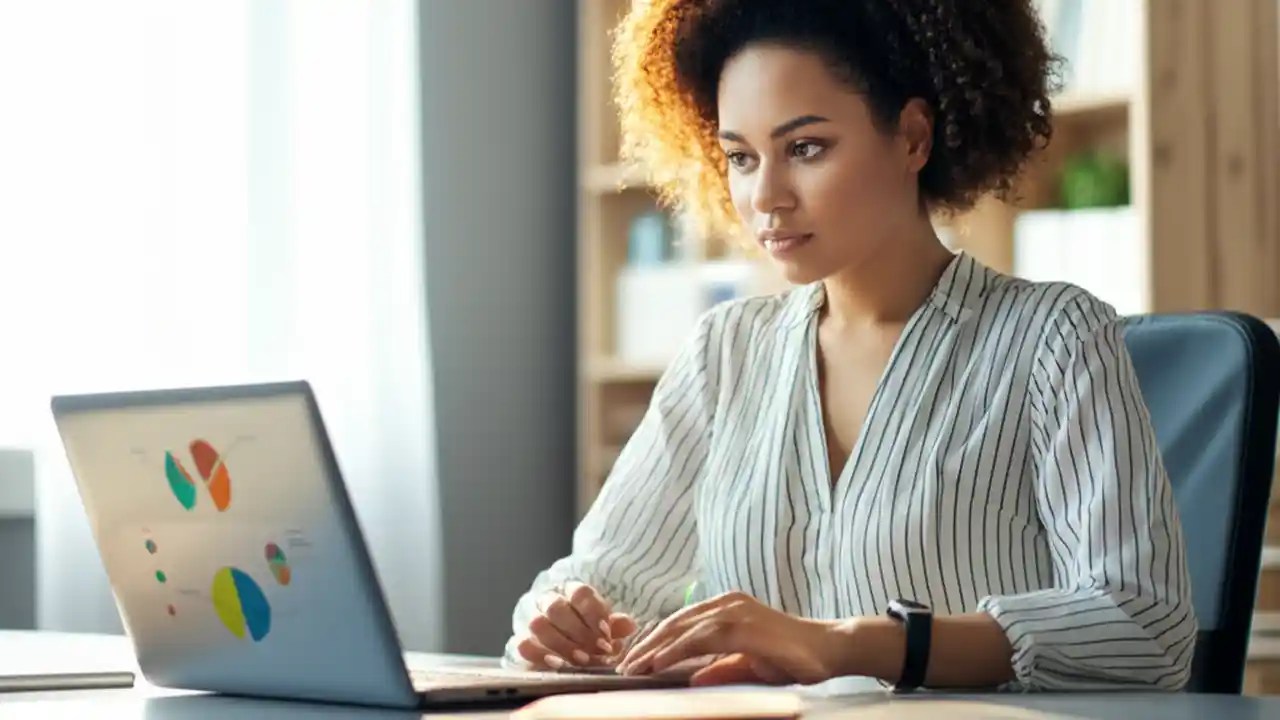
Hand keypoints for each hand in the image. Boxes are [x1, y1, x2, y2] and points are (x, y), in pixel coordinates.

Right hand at [516, 582, 637, 669]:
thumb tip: (629, 626)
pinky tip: (558, 664)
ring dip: (562, 644)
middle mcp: (546, 601)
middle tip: (597, 650)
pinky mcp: (519, 640)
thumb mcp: (602, 628)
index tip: (607, 634)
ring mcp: (529, 619)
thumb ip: (614, 626)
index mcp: (569, 591)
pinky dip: (541, 655)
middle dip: (579, 631)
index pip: (579, 592)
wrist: (556, 648)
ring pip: (538, 624)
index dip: (593, 612)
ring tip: (581, 660)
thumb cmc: (585, 632)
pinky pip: (522, 644)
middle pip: (556, 607)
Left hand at [617, 591, 844, 685]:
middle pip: (674, 623)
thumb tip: (692, 678)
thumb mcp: (748, 664)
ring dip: (654, 648)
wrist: (828, 649)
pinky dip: (677, 649)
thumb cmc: (791, 657)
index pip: (679, 624)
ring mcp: (735, 611)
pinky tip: (658, 662)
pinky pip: (702, 637)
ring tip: (633, 667)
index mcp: (725, 609)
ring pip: (683, 628)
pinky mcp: (745, 624)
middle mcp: (727, 604)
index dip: (653, 642)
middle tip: (622, 666)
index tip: (631, 660)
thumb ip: (720, 668)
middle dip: (645, 646)